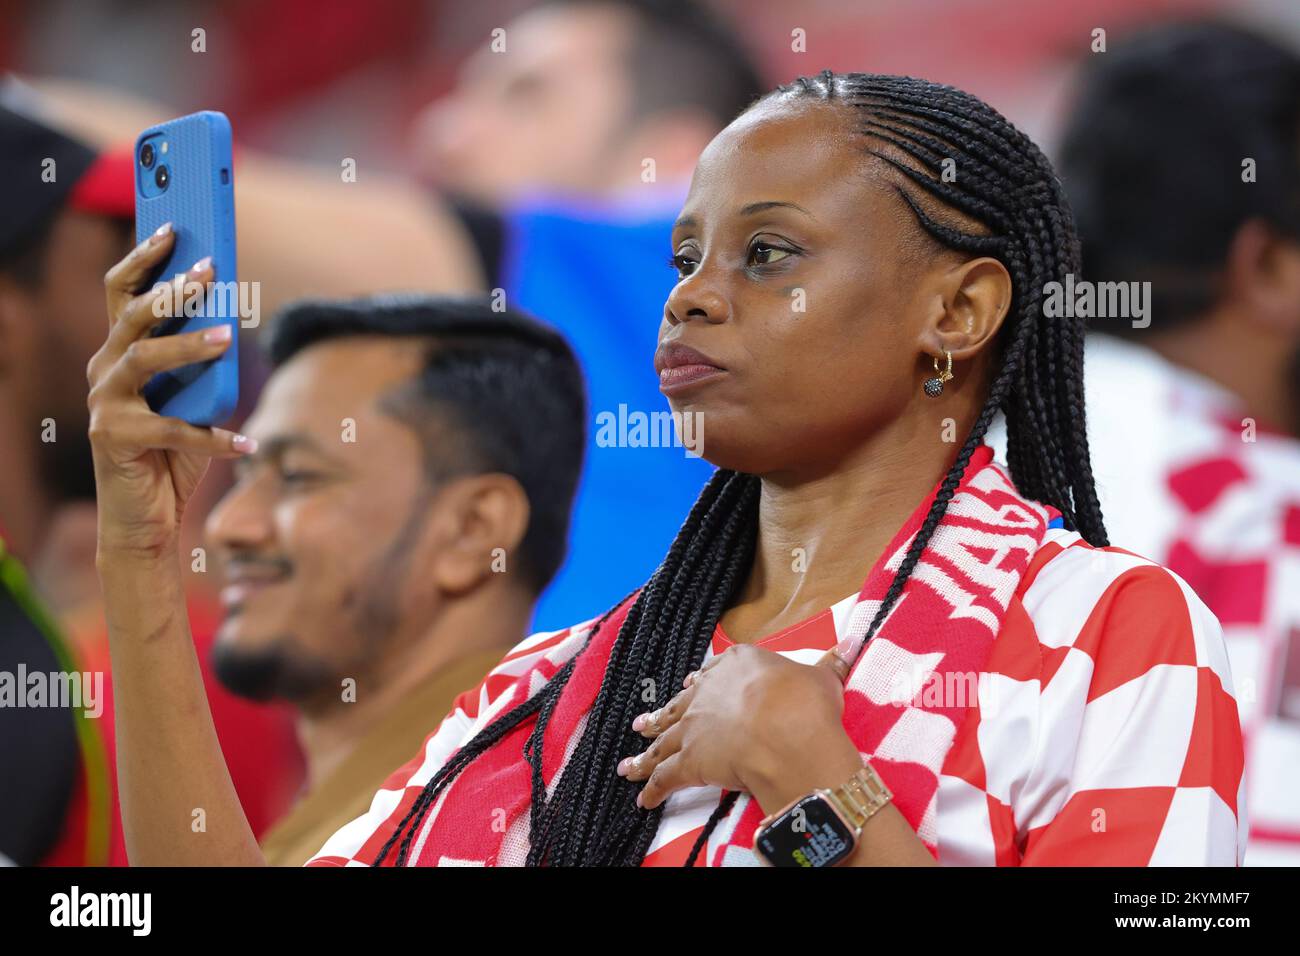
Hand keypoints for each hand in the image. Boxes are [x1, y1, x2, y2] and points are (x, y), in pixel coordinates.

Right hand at [88, 224, 253, 558]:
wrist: (145, 519)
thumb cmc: (174, 453)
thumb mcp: (194, 400)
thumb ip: (204, 364)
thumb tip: (231, 321)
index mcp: (119, 353)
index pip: (122, 293)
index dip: (144, 258)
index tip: (173, 227)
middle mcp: (104, 371)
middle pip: (133, 316)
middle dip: (171, 289)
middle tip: (210, 269)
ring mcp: (105, 404)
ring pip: (144, 358)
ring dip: (188, 344)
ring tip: (228, 336)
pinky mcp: (115, 439)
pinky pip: (172, 430)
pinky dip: (214, 438)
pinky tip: (246, 444)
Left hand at [618, 643, 862, 813]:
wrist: (787, 733)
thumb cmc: (806, 703)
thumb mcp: (822, 677)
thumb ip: (832, 662)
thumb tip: (854, 642)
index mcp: (737, 664)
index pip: (712, 672)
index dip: (701, 681)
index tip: (692, 684)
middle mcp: (707, 692)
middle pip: (679, 705)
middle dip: (660, 717)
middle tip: (643, 724)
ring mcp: (694, 726)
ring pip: (662, 740)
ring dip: (645, 755)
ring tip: (629, 765)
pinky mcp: (690, 760)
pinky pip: (665, 776)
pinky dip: (652, 788)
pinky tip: (643, 799)